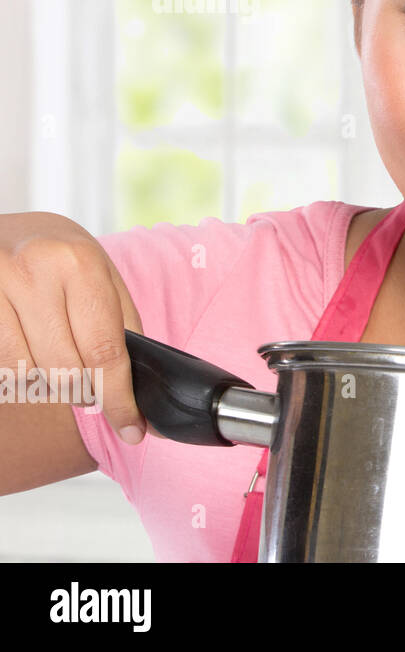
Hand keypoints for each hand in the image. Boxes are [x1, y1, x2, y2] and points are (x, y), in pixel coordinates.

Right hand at [0, 211, 151, 442]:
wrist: (7, 228)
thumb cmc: (62, 254)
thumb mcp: (103, 274)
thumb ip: (121, 323)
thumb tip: (137, 385)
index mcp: (80, 265)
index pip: (104, 351)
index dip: (118, 398)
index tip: (131, 429)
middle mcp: (35, 273)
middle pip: (66, 369)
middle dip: (85, 392)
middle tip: (91, 390)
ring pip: (29, 373)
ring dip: (50, 382)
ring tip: (60, 362)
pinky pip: (3, 365)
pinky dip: (22, 371)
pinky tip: (33, 351)